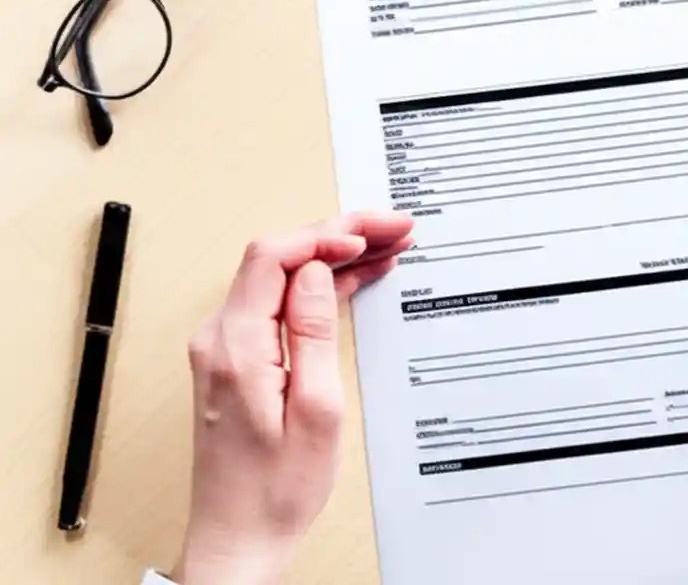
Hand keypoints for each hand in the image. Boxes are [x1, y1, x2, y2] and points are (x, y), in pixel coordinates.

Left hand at [171, 213, 414, 584]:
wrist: (240, 535)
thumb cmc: (276, 489)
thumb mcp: (316, 409)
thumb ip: (314, 333)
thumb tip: (316, 276)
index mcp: (235, 347)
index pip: (273, 258)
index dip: (325, 237)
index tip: (368, 237)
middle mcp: (220, 340)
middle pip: (277, 259)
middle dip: (338, 237)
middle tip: (391, 229)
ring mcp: (225, 349)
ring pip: (281, 278)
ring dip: (333, 259)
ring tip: (386, 247)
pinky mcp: (237, 360)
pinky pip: (277, 305)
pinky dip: (318, 289)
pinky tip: (354, 279)